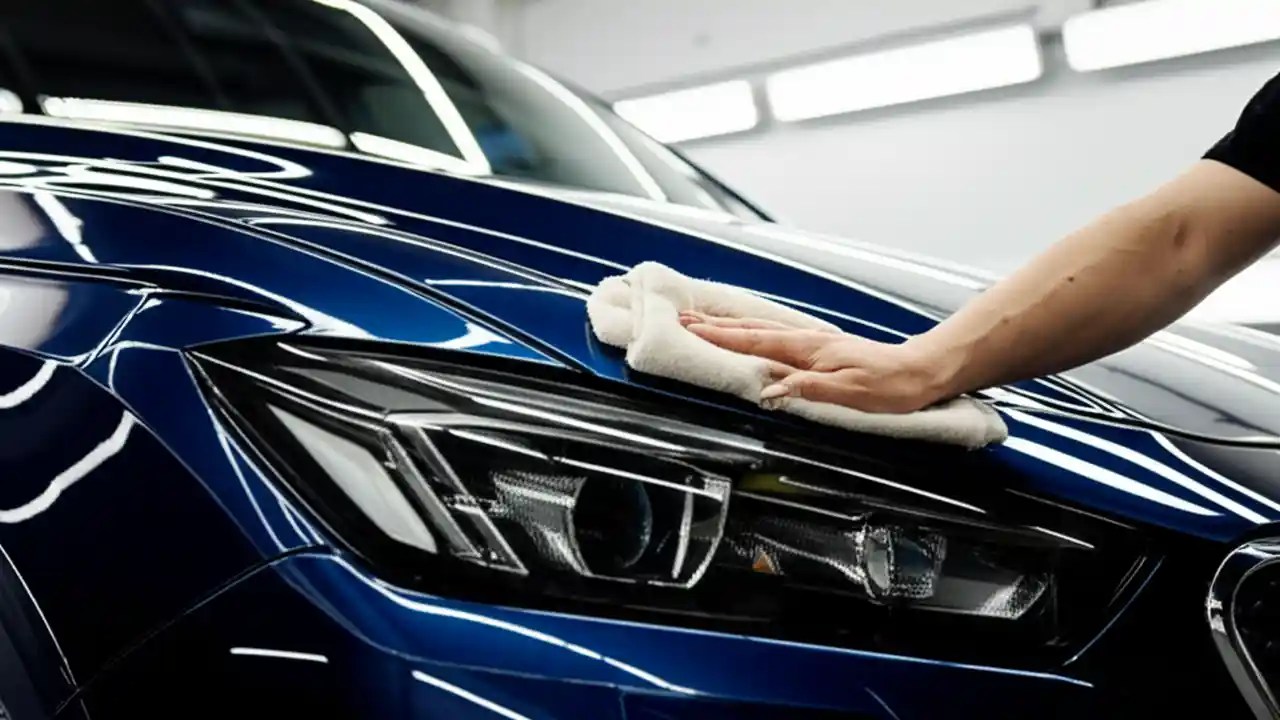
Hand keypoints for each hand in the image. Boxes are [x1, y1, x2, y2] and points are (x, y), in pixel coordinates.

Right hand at [679, 311, 949, 412]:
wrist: (919, 371)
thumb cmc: (888, 386)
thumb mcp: (848, 394)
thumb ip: (805, 389)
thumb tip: (768, 390)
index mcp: (808, 350)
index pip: (754, 343)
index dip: (720, 338)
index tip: (690, 330)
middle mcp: (807, 340)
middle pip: (752, 330)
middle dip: (715, 326)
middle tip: (683, 319)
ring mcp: (813, 341)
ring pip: (762, 329)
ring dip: (731, 326)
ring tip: (705, 322)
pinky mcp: (820, 347)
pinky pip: (776, 333)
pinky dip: (753, 330)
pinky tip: (749, 332)